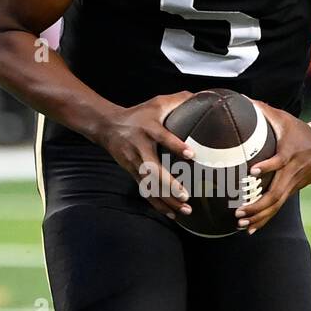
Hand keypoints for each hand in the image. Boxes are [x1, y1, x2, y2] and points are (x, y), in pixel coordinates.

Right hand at [99, 91, 195, 219]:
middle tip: (186, 195)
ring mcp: (135, 164)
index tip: (191, 154)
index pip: (162, 137)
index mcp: (148, 129)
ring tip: (185, 209)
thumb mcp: (156, 103)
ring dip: (167, 199)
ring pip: (150, 185)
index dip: (176, 146)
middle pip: (153, 169)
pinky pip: (146, 192)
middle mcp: (141, 148)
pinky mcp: (133, 174)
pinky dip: (159, 205)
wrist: (108, 126)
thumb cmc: (138, 114)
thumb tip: (202, 96)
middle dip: (169, 184)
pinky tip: (173, 214)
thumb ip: (179, 100)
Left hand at [235, 101, 310, 234]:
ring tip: (241, 224)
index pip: (280, 160)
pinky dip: (265, 219)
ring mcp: (293, 183)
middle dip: (258, 204)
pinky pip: (278, 207)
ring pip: (277, 204)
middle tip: (239, 211)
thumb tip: (240, 99)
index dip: (268, 166)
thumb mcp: (282, 117)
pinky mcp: (291, 190)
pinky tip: (251, 229)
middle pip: (277, 192)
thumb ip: (262, 110)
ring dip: (259, 216)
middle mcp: (292, 171)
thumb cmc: (297, 130)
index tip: (252, 171)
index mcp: (290, 152)